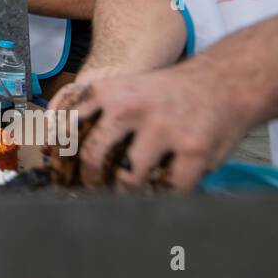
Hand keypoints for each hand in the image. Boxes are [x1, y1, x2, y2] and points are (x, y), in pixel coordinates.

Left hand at [51, 67, 250, 191]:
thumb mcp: (121, 89)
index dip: (58, 156)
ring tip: (125, 193)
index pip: (66, 128)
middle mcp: (130, 108)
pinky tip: (159, 191)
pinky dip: (161, 195)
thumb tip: (55, 151)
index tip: (57, 173)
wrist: (221, 82)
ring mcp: (163, 130)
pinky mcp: (193, 151)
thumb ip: (91, 114)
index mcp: (106, 92)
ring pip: (127, 179)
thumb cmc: (162, 94)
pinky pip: (167, 189)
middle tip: (92, 188)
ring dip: (124, 193)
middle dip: (89, 181)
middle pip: (92, 157)